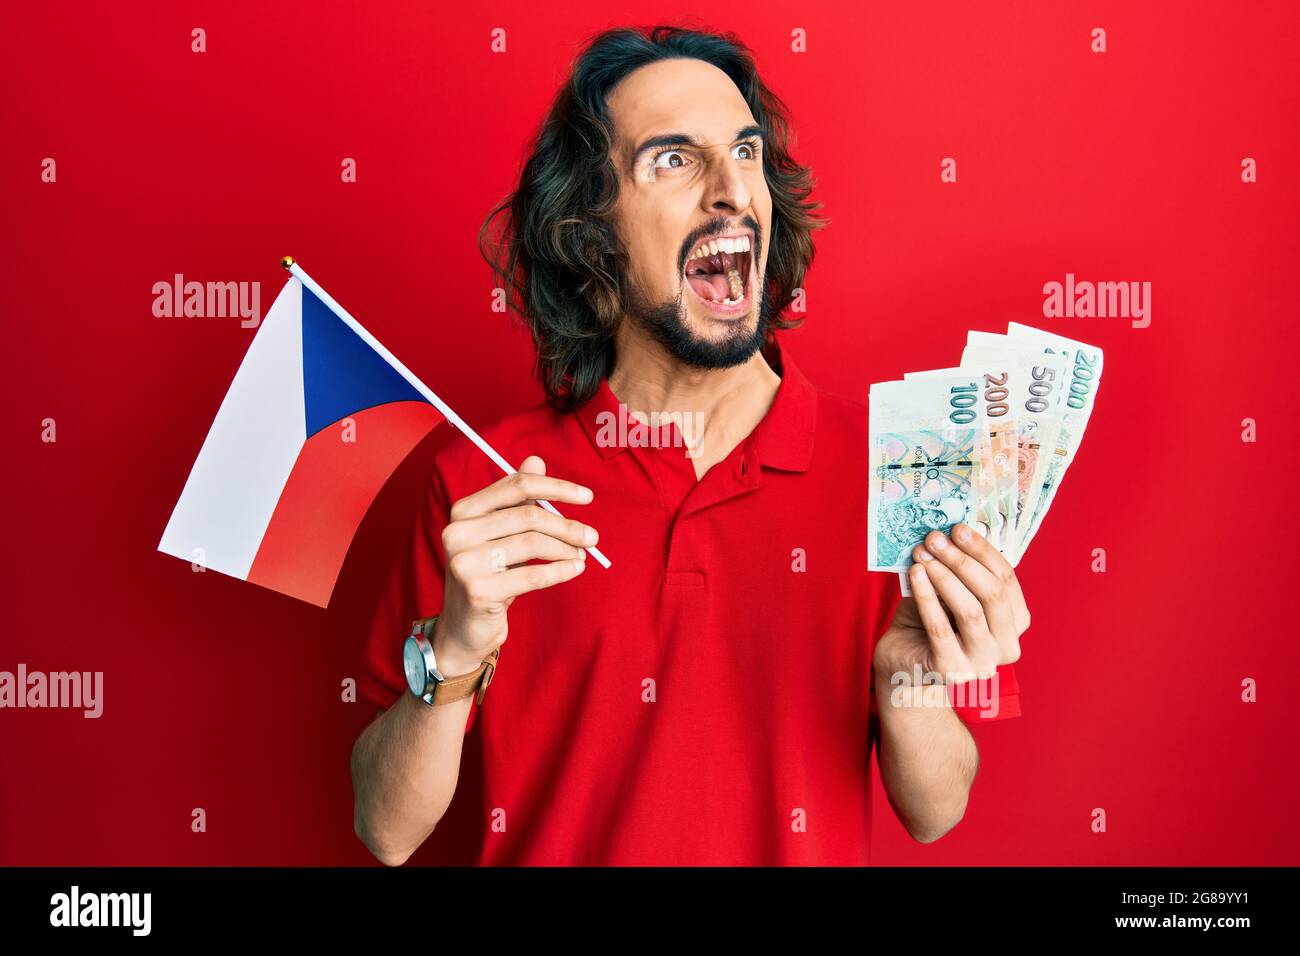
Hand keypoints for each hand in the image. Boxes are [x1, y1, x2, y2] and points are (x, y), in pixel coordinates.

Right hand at [435, 455, 596, 670]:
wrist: (465, 628)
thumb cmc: (490, 574)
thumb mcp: (502, 534)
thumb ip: (516, 498)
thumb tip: (536, 460)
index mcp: (463, 511)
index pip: (517, 486)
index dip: (556, 487)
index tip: (587, 497)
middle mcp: (457, 532)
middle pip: (528, 515)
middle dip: (567, 525)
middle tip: (592, 537)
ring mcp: (464, 563)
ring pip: (533, 544)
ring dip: (565, 549)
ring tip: (581, 555)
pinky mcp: (478, 591)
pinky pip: (533, 575)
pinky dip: (561, 570)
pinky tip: (574, 569)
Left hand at [874, 523, 1029, 686]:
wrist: (903, 659)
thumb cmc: (929, 621)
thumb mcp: (948, 591)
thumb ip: (958, 571)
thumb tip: (952, 533)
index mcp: (1015, 621)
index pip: (1006, 579)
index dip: (983, 551)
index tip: (958, 528)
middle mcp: (1008, 645)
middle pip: (993, 594)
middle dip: (963, 561)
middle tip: (936, 539)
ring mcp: (983, 663)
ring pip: (970, 611)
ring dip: (944, 577)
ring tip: (922, 555)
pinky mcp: (953, 672)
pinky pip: (940, 628)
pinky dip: (926, 597)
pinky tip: (914, 575)